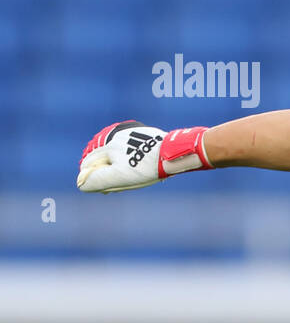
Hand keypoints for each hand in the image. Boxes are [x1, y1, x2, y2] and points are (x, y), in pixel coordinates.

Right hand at [78, 121, 209, 192]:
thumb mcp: (119, 177)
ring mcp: (134, 134)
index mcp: (109, 146)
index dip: (91, 177)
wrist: (174, 154)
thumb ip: (98, 180)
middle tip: (113, 187)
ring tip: (128, 178)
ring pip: (119, 154)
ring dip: (119, 166)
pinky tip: (141, 169)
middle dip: (106, 172)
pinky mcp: (148, 135)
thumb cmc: (146, 167)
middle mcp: (118, 136)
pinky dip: (133, 159)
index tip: (99, 188)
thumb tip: (81, 185)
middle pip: (104, 157)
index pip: (90, 163)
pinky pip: (134, 149)